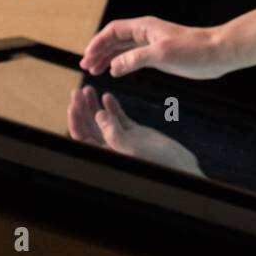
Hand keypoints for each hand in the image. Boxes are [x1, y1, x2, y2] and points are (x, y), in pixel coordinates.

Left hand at [66, 85, 203, 175]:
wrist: (181, 167)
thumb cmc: (158, 163)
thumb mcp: (133, 148)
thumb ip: (113, 132)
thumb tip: (98, 115)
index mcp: (105, 154)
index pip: (82, 136)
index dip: (75, 119)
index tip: (73, 102)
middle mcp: (110, 148)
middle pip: (89, 126)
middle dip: (82, 108)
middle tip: (79, 90)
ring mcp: (122, 140)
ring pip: (102, 120)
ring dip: (94, 105)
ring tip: (89, 89)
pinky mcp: (134, 134)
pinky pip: (118, 118)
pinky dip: (112, 107)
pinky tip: (107, 96)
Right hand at [78, 16, 232, 79]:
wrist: (218, 53)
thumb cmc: (195, 50)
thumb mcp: (162, 54)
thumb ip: (135, 59)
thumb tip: (113, 67)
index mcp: (145, 27)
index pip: (113, 31)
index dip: (98, 43)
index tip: (87, 57)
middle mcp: (146, 33)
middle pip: (115, 39)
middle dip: (99, 51)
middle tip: (86, 66)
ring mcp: (152, 44)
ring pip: (123, 48)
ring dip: (108, 57)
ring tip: (95, 70)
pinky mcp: (160, 56)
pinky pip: (133, 57)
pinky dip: (121, 63)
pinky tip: (116, 72)